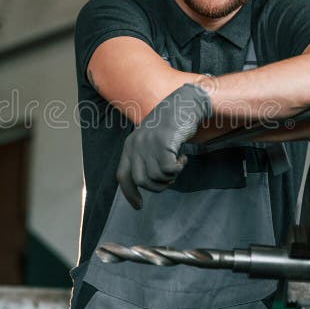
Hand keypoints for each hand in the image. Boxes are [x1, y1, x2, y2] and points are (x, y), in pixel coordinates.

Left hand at [116, 83, 211, 208]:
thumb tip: (146, 183)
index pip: (123, 176)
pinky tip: (182, 157)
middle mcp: (135, 144)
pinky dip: (178, 167)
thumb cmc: (172, 124)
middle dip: (158, 185)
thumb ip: (145, 157)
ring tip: (177, 162)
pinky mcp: (162, 142)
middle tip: (171, 177)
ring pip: (156, 177)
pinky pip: (169, 170)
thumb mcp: (151, 140)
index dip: (129, 193)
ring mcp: (148, 143)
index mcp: (130, 145)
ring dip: (170, 176)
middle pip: (141, 181)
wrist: (186, 103)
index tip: (138, 206)